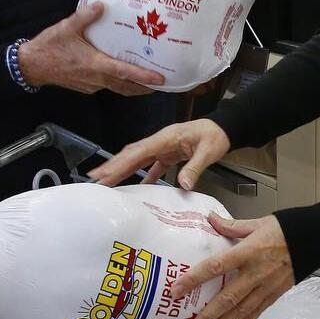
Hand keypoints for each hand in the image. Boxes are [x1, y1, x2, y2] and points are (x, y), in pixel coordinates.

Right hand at [20, 1, 165, 95]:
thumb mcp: (68, 27)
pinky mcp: (86, 86)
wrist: (32, 65)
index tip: (160, 79)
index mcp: (95, 65)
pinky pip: (107, 85)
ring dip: (133, 87)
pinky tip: (121, 73)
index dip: (144, 77)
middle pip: (126, 87)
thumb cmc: (50, 47)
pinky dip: (118, 82)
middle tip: (162, 83)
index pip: (125, 72)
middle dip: (145, 87)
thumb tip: (102, 4)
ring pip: (117, 88)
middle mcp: (97, 78)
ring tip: (148, 81)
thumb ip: (86, 16)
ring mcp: (91, 85)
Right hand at [88, 119, 229, 188]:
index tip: (105, 173)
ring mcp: (162, 148)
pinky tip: (136, 189)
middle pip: (132, 154)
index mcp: (165, 138)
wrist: (224, 128)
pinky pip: (151, 166)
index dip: (120, 163)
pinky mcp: (168, 155)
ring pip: (137, 159)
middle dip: (113, 166)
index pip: (138, 152)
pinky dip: (142, 177)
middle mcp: (159, 142)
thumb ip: (195, 167)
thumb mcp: (208, 151)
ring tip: (106, 182)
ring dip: (122, 170)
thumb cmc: (215, 136)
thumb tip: (183, 185)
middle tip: (95, 179)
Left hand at [171, 214, 294, 318]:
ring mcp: (266, 285)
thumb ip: (231, 225)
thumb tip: (209, 218)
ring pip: (241, 310)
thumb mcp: (256, 223)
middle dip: (208, 316)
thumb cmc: (283, 228)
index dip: (195, 279)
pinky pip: (259, 310)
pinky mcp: (276, 292)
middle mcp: (255, 272)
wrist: (315, 238)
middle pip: (227, 298)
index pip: (215, 266)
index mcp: (247, 251)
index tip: (176, 290)